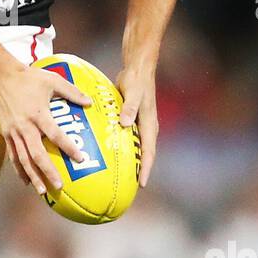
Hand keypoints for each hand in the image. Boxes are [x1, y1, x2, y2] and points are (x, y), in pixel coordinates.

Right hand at [0, 65, 92, 194]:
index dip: (68, 147)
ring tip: (41, 191)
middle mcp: (25, 126)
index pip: (55, 134)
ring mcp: (14, 132)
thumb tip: (90, 102)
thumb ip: (72, 91)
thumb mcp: (52, 80)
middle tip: (59, 186)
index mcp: (38, 113)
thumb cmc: (29, 77)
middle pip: (37, 154)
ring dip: (33, 176)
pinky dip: (19, 170)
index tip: (80, 158)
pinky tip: (27, 181)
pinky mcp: (7, 134)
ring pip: (23, 159)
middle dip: (48, 172)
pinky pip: (13, 155)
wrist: (1, 77)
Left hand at [114, 65, 157, 187]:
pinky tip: (107, 154)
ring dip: (131, 162)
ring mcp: (140, 125)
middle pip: (144, 155)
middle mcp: (147, 128)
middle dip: (139, 172)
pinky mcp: (131, 120)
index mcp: (150, 126)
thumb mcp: (133, 93)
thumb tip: (124, 123)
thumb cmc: (137, 80)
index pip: (149, 153)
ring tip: (120, 178)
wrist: (138, 68)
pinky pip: (127, 139)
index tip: (142, 185)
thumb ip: (129, 108)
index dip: (146, 169)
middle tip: (129, 189)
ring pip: (136, 149)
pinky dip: (121, 148)